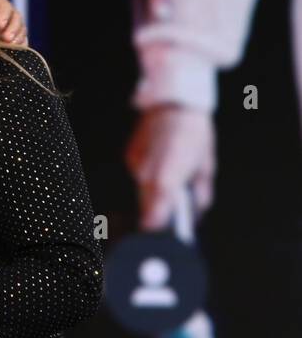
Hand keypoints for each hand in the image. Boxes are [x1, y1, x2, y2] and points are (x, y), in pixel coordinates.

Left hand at [0, 0, 26, 44]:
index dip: (3, 15)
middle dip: (12, 28)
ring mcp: (10, 23)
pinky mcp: (13, 35)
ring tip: (12, 45)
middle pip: (15, 16)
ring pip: (20, 28)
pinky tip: (17, 50)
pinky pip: (21, 39)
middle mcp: (5, 10)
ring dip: (18, 37)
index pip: (2, 5)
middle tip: (7, 39)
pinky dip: (21, 44)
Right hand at [126, 105, 215, 229]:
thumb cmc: (194, 132)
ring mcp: (136, 165)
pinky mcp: (130, 156)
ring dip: (153, 193)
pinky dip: (148, 176)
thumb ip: (200, 194)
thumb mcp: (206, 166)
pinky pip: (138, 174)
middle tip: (170, 213)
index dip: (158, 229)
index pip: (155, 216)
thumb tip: (196, 212)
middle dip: (158, 211)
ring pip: (142, 190)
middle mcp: (146, 174)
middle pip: (147, 205)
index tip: (163, 234)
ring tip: (169, 184)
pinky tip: (159, 165)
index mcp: (168, 178)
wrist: (174, 102)